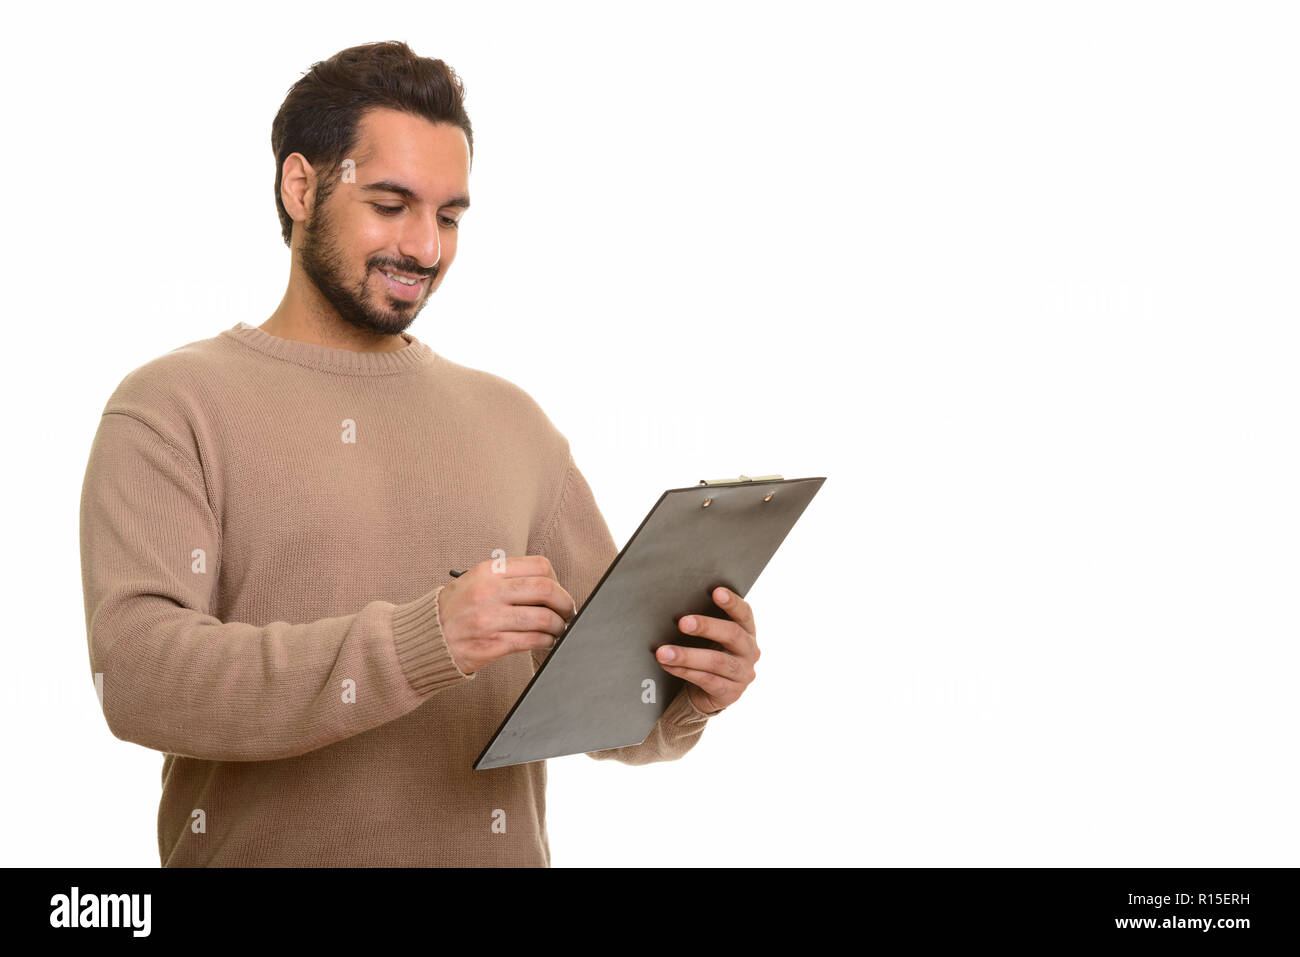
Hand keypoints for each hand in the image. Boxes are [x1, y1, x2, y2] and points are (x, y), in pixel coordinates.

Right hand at [436, 555, 576, 674]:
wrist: (425, 639)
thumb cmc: (454, 609)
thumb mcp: (475, 580)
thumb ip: (507, 577)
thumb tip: (548, 584)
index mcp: (488, 571)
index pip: (539, 566)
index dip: (557, 580)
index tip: (559, 590)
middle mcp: (489, 592)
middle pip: (546, 589)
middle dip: (565, 602)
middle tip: (567, 611)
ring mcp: (490, 619)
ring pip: (543, 618)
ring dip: (558, 625)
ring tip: (558, 629)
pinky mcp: (492, 644)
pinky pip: (532, 640)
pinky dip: (546, 641)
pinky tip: (545, 641)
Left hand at [656, 587, 757, 713]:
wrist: (708, 693)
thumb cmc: (707, 653)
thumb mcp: (711, 638)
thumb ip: (704, 624)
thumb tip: (674, 605)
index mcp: (747, 631)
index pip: (744, 613)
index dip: (732, 602)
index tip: (716, 592)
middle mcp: (750, 651)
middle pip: (732, 634)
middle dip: (706, 626)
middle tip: (682, 622)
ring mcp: (743, 674)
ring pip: (716, 661)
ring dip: (687, 655)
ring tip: (663, 652)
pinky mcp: (731, 693)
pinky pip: (707, 680)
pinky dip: (684, 671)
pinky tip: (668, 665)